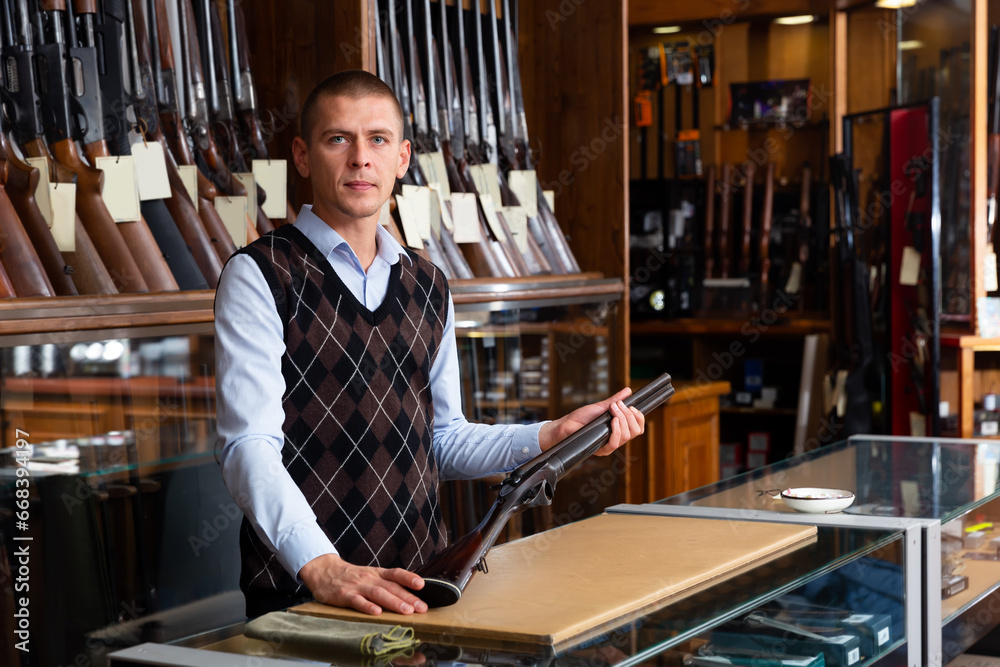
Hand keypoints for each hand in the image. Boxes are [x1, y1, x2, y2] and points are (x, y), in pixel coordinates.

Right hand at [298, 553, 427, 614]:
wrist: (325, 571)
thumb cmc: (352, 576)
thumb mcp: (371, 575)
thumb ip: (387, 582)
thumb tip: (410, 592)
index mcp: (377, 573)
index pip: (396, 574)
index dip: (409, 578)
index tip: (422, 585)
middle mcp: (370, 578)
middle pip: (391, 587)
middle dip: (408, 598)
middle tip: (421, 608)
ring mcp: (357, 586)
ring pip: (378, 594)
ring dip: (393, 602)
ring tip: (406, 611)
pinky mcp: (345, 595)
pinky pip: (357, 601)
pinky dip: (367, 607)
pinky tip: (377, 612)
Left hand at [538, 387, 643, 455]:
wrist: (565, 425)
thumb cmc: (580, 417)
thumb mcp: (600, 406)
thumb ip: (615, 400)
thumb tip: (628, 391)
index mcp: (619, 429)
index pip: (638, 428)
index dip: (639, 417)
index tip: (632, 406)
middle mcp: (616, 439)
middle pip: (635, 431)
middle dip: (629, 415)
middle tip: (618, 405)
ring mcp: (609, 445)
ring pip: (626, 436)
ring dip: (622, 420)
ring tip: (613, 410)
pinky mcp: (600, 450)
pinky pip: (614, 444)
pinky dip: (616, 431)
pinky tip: (613, 421)